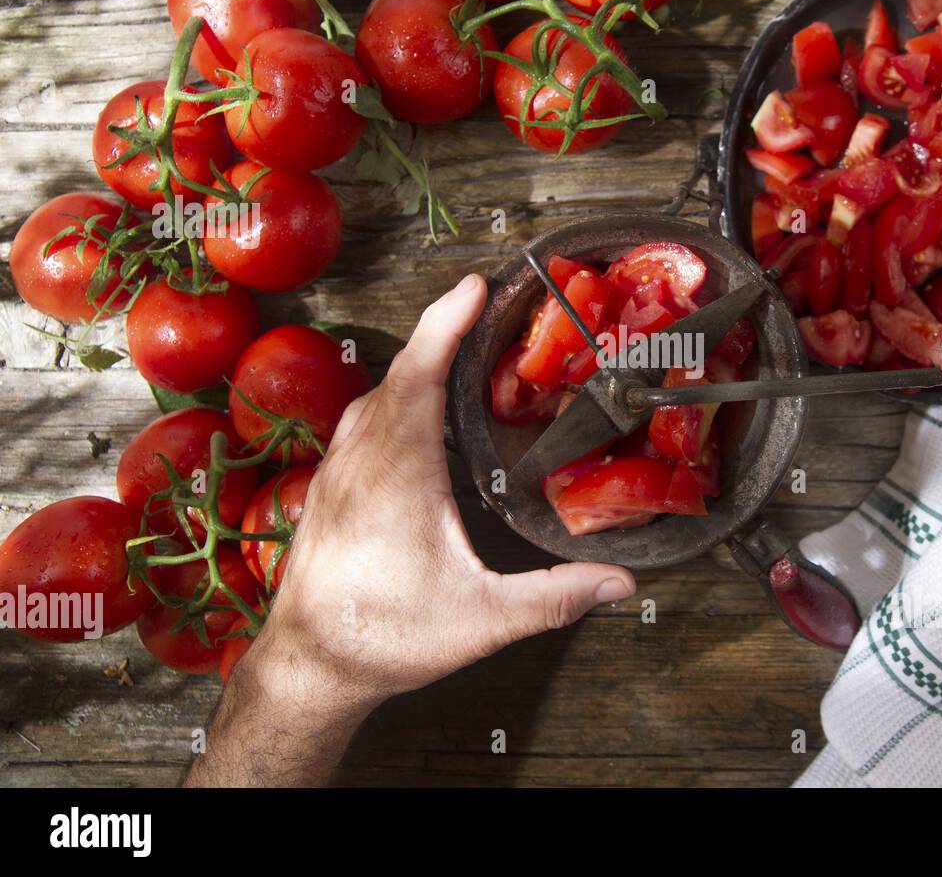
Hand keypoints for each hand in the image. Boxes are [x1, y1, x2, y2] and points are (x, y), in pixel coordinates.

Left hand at [188, 275, 635, 785]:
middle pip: (398, 374)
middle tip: (480, 311)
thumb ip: (554, 597)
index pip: (421, 373)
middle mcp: (361, 461)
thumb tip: (618, 582)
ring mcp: (336, 475)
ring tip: (450, 357)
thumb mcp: (482, 619)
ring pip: (372, 399)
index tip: (473, 286)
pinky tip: (407, 424)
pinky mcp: (326, 494)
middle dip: (439, 335)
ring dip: (411, 368)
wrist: (309, 668)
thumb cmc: (383, 638)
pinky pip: (358, 425)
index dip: (446, 323)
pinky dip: (389, 401)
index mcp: (399, 472)